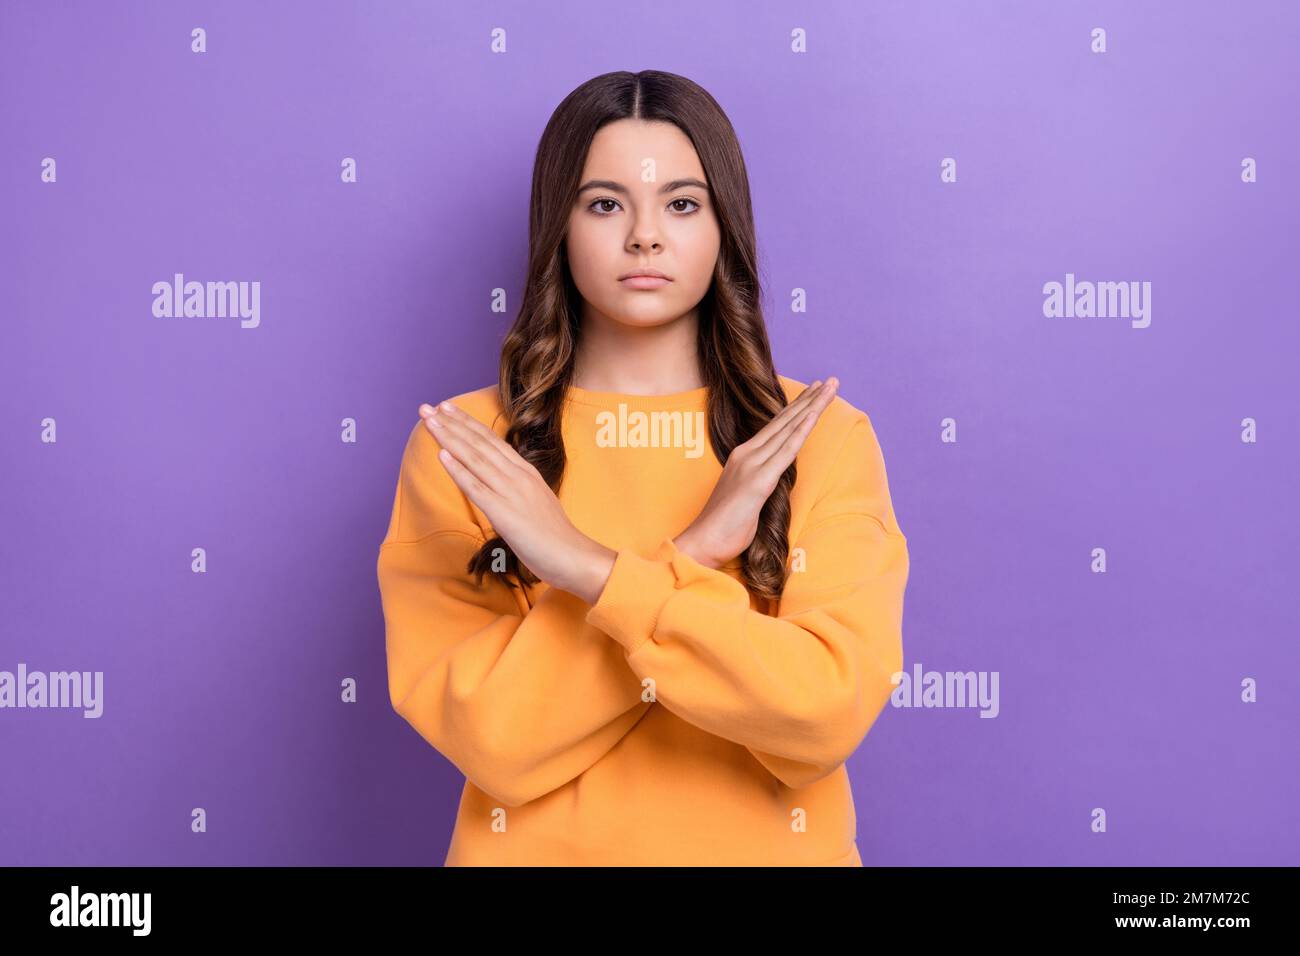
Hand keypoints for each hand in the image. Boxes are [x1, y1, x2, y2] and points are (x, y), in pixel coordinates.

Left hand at [420, 400, 615, 602]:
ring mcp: (511, 492)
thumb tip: (498, 482)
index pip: (492, 440)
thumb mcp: (536, 500)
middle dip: (452, 423)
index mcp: (526, 471)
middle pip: (480, 443)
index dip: (467, 423)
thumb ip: (517, 488)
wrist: (572, 555)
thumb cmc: (554, 535)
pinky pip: (476, 488)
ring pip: (475, 458)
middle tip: (427, 408)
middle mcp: (518, 476)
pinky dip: (458, 470)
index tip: (447, 408)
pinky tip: (442, 455)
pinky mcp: (504, 513)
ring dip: (449, 438)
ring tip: (430, 421)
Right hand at [674, 377, 838, 568]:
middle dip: (810, 399)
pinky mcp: (758, 481)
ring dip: (812, 406)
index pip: (776, 427)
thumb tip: (774, 479)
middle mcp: (747, 454)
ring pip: (788, 429)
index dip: (796, 407)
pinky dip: (802, 430)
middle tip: (830, 380)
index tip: (814, 392)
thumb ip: (761, 483)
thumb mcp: (747, 498)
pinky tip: (815, 415)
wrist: (702, 542)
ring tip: (831, 388)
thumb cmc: (724, 527)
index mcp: (744, 456)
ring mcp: (752, 465)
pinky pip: (786, 451)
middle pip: (784, 421)